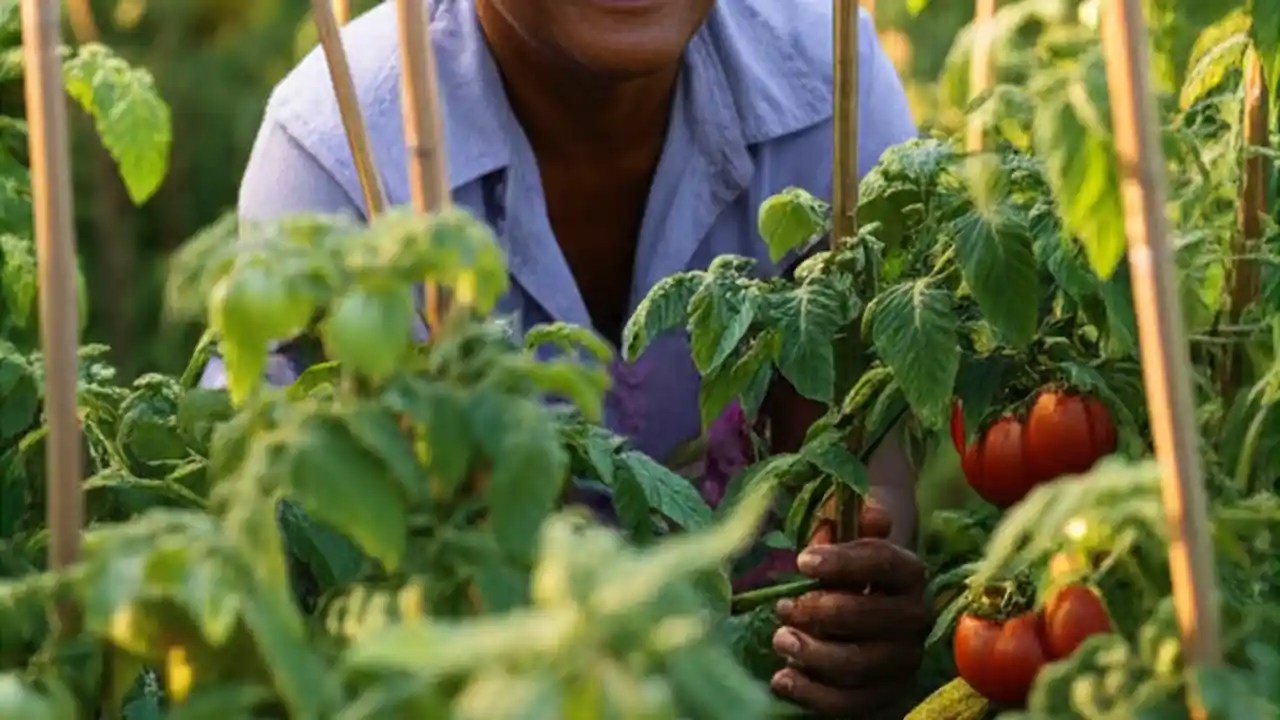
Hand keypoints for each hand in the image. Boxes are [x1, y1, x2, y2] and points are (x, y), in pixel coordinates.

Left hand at [770, 503, 929, 716]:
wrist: (862, 600)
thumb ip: (849, 521)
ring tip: (780, 639)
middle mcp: (916, 617)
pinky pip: (851, 703)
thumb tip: (872, 515)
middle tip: (783, 608)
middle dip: (821, 613)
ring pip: (860, 665)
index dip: (842, 561)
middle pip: (871, 618)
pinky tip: (782, 679)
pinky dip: (813, 695)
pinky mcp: (884, 694)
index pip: (882, 562)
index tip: (801, 560)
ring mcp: (903, 660)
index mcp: (909, 572)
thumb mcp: (842, 534)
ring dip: (813, 654)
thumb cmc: (843, 565)